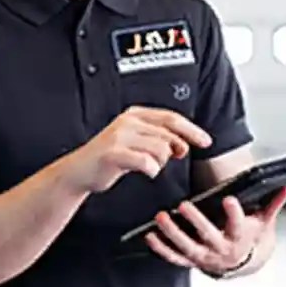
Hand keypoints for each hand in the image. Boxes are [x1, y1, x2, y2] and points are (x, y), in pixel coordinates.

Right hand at [59, 106, 211, 193]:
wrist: (79, 171)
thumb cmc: (109, 158)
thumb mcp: (135, 141)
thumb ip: (157, 138)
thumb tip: (183, 144)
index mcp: (135, 115)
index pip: (171, 118)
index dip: (192, 130)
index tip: (205, 141)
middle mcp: (128, 122)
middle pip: (169, 133)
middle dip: (178, 148)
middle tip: (177, 156)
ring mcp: (119, 137)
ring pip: (160, 149)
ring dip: (161, 162)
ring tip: (150, 166)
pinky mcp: (113, 153)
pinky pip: (146, 162)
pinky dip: (151, 169)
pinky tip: (146, 171)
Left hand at [145, 186, 285, 275]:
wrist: (242, 263)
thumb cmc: (250, 236)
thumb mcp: (263, 221)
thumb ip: (273, 204)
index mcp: (239, 237)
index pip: (238, 224)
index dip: (234, 213)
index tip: (229, 199)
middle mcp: (221, 249)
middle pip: (208, 235)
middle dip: (196, 221)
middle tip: (184, 205)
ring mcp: (205, 257)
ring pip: (187, 247)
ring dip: (173, 233)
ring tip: (161, 217)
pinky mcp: (191, 261)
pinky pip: (174, 257)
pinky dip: (161, 248)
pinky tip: (150, 235)